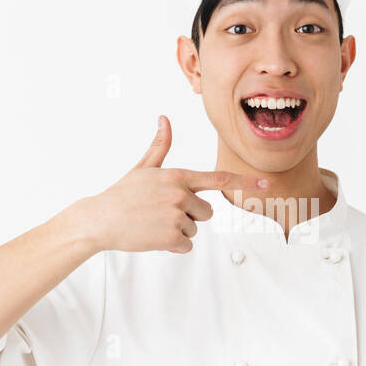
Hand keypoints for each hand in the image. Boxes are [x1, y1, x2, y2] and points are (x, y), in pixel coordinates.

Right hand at [87, 115, 268, 253]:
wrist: (100, 220)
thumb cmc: (122, 194)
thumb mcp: (143, 168)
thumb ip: (160, 146)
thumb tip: (165, 119)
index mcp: (177, 176)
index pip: (217, 179)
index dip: (244, 181)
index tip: (265, 184)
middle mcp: (180, 194)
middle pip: (207, 211)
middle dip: (190, 215)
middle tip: (163, 213)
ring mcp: (176, 216)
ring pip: (195, 229)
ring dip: (179, 231)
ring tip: (155, 223)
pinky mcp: (170, 237)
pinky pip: (186, 245)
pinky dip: (172, 245)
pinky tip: (153, 236)